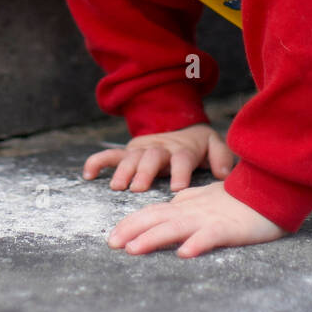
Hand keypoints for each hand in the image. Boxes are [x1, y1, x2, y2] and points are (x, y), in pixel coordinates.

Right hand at [82, 123, 234, 193]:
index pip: (182, 159)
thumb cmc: (197, 144)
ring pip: (131, 157)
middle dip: (145, 171)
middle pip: (152, 157)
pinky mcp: (128, 151)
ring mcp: (142, 149)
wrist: (178, 123)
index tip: (177, 187)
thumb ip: (221, 157)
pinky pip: (110, 155)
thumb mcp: (213, 145)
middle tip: (138, 188)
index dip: (180, 172)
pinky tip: (88, 175)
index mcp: (183, 149)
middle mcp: (161, 147)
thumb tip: (224, 173)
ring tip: (116, 186)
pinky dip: (98, 162)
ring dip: (123, 170)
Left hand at [107, 178, 287, 258]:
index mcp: (186, 203)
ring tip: (133, 250)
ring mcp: (209, 218)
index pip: (152, 212)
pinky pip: (211, 236)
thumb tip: (168, 207)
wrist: (269, 190)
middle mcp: (192, 209)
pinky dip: (197, 243)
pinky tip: (184, 253)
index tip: (113, 235)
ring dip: (153, 238)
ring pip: (176, 227)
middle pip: (156, 218)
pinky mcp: (229, 228)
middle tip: (111, 243)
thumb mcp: (206, 197)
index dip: (131, 222)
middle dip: (131, 230)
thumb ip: (186, 202)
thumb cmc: (238, 197)